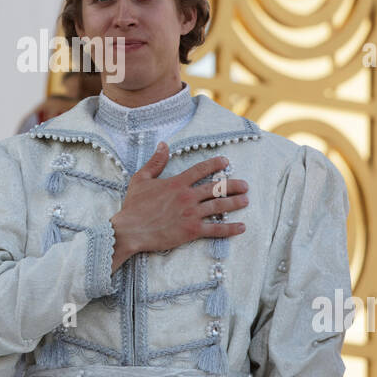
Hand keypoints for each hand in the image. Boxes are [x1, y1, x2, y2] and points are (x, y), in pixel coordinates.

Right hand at [108, 141, 247, 270]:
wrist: (130, 230)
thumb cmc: (134, 206)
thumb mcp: (141, 179)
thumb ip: (155, 162)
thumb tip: (163, 144)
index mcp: (177, 183)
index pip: (201, 170)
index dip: (215, 164)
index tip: (226, 162)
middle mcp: (187, 197)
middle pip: (216, 188)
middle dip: (233, 185)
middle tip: (245, 185)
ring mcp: (191, 214)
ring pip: (219, 206)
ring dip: (234, 203)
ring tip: (246, 200)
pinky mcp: (191, 231)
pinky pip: (215, 229)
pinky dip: (230, 229)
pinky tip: (241, 227)